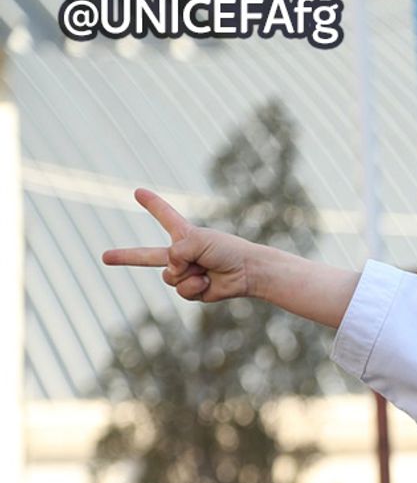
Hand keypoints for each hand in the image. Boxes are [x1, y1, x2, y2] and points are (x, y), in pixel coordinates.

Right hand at [103, 189, 254, 302]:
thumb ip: (176, 252)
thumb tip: (170, 272)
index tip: (138, 192)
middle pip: (146, 255)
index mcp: (183, 235)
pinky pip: (181, 290)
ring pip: (169, 276)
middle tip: (104, 256)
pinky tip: (208, 281)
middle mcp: (181, 253)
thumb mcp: (197, 241)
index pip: (164, 215)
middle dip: (125, 256)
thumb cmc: (227, 250)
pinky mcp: (192, 290)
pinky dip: (194, 286)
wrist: (247, 271)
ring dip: (187, 273)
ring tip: (205, 268)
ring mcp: (185, 272)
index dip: (152, 204)